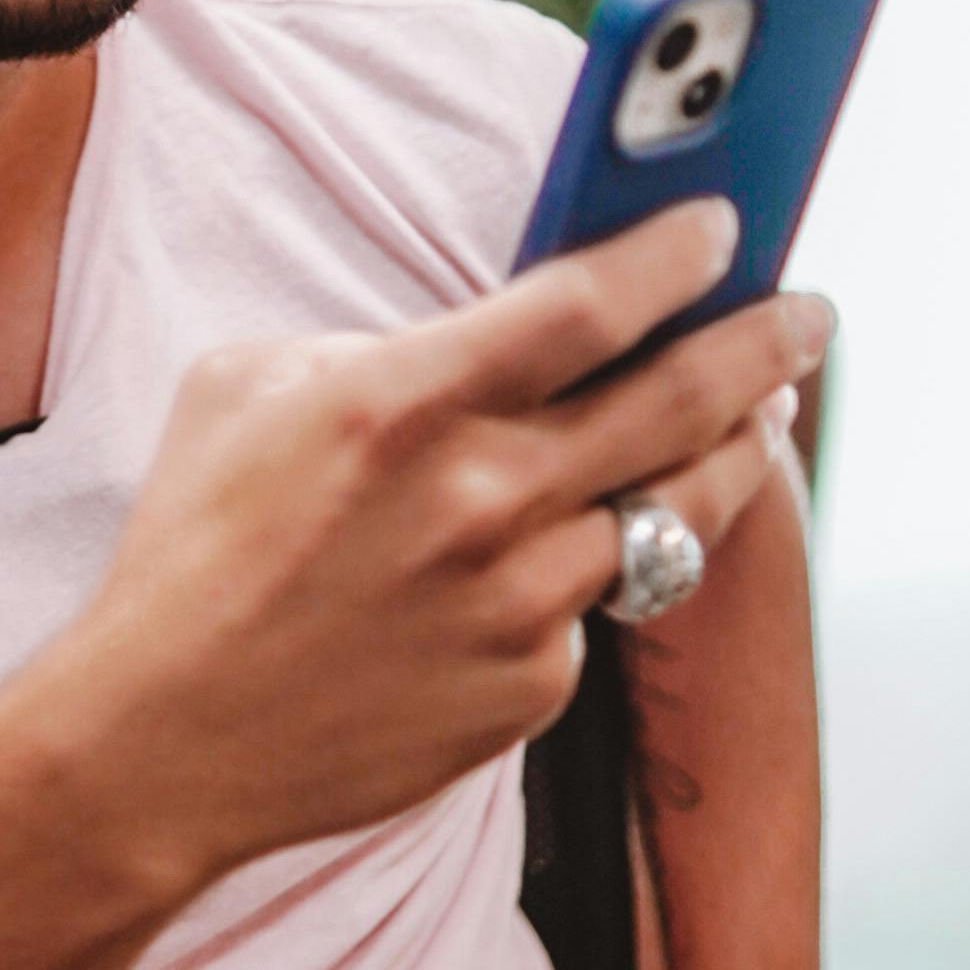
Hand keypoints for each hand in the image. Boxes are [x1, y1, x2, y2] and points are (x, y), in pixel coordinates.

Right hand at [60, 200, 833, 890]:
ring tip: (757, 416)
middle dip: (766, 343)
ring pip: (676, 512)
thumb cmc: (194, 552)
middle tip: (807, 314)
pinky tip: (574, 555)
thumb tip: (482, 339)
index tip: (725, 227)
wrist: (162, 741)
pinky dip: (595, 573)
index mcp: (403, 401)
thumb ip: (379, 348)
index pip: (588, 302)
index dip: (676, 255)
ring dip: (728, 453)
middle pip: (679, 400)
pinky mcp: (530, 689)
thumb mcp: (250, 392)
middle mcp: (479, 500)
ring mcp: (517, 604)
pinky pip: (597, 609)